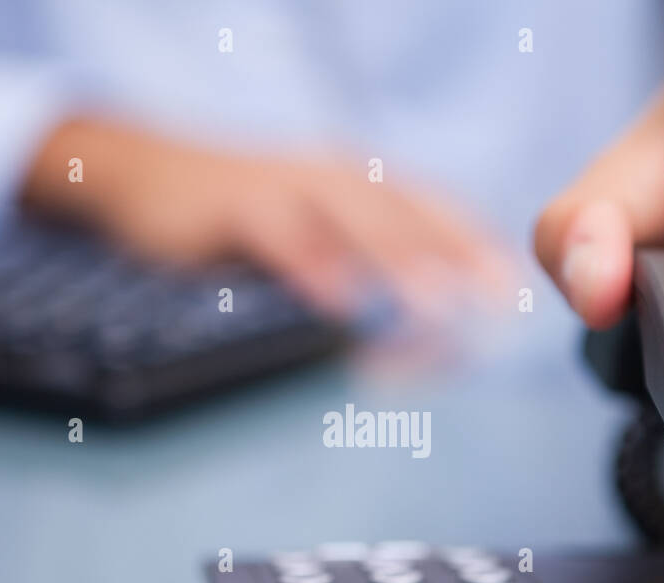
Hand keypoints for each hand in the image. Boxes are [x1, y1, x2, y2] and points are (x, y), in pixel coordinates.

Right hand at [21, 116, 510, 319]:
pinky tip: (343, 303)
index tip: (517, 292)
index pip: (434, 211)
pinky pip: (282, 238)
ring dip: (401, 264)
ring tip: (440, 306)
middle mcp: (332, 177)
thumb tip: (415, 326)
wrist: (146, 176)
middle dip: (457, 260)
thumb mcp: (310, 235)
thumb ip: (359, 267)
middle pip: (407, 216)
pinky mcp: (236, 207)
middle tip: (498, 306)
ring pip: (355, 222)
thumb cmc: (240, 217)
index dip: (478, 247)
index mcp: (357, 183)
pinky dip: (315, 269)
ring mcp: (286, 187)